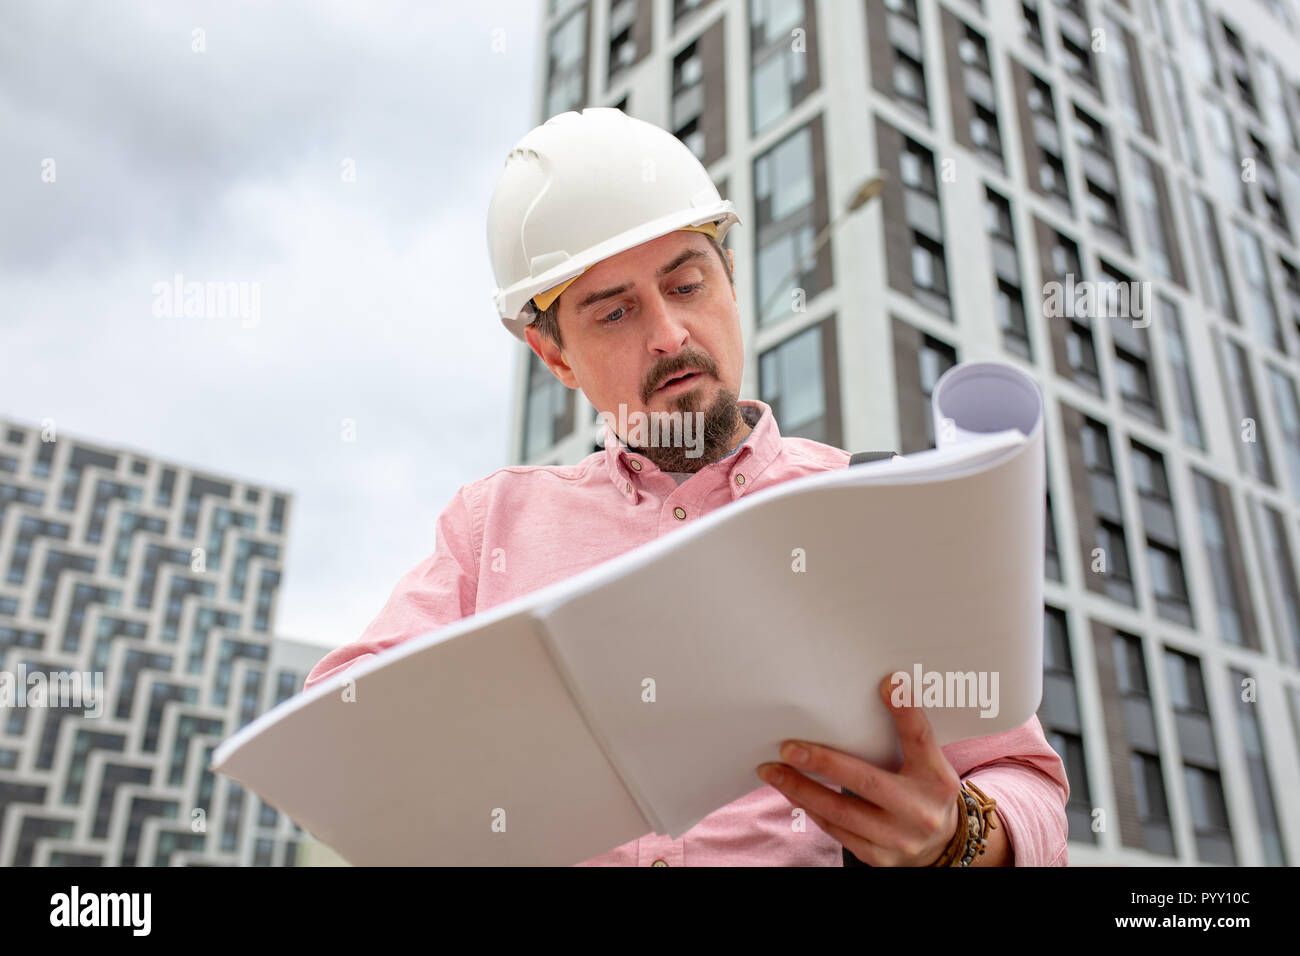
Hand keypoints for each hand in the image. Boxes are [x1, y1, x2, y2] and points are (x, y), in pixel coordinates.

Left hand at [756, 673, 961, 865]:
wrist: (941, 845)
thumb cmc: (923, 790)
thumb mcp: (927, 763)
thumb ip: (904, 736)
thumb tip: (871, 693)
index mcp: (936, 777)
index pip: (920, 739)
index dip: (905, 711)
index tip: (888, 682)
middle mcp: (920, 810)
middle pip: (867, 782)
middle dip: (823, 763)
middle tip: (788, 748)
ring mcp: (899, 838)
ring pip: (841, 812)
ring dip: (801, 789)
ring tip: (773, 772)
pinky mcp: (879, 856)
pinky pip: (837, 831)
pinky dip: (811, 810)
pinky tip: (792, 794)